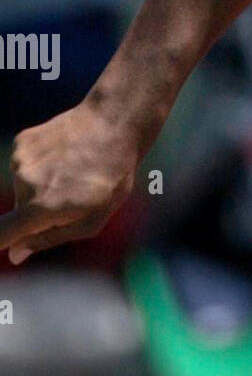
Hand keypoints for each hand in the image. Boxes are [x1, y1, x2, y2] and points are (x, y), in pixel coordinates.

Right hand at [0, 98, 141, 263]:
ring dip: (42, 187)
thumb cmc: (112, 176)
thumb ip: (50, 238)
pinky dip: (41, 166)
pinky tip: (65, 154)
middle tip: (74, 194)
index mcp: (43, 207)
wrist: (115, 122)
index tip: (2, 241)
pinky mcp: (21, 142)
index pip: (1, 234)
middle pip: (20, 213)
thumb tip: (15, 254)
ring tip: (74, 170)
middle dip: (40, 212)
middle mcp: (25, 183)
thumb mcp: (94, 219)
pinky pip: (25, 167)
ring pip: (23, 189)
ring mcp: (20, 159)